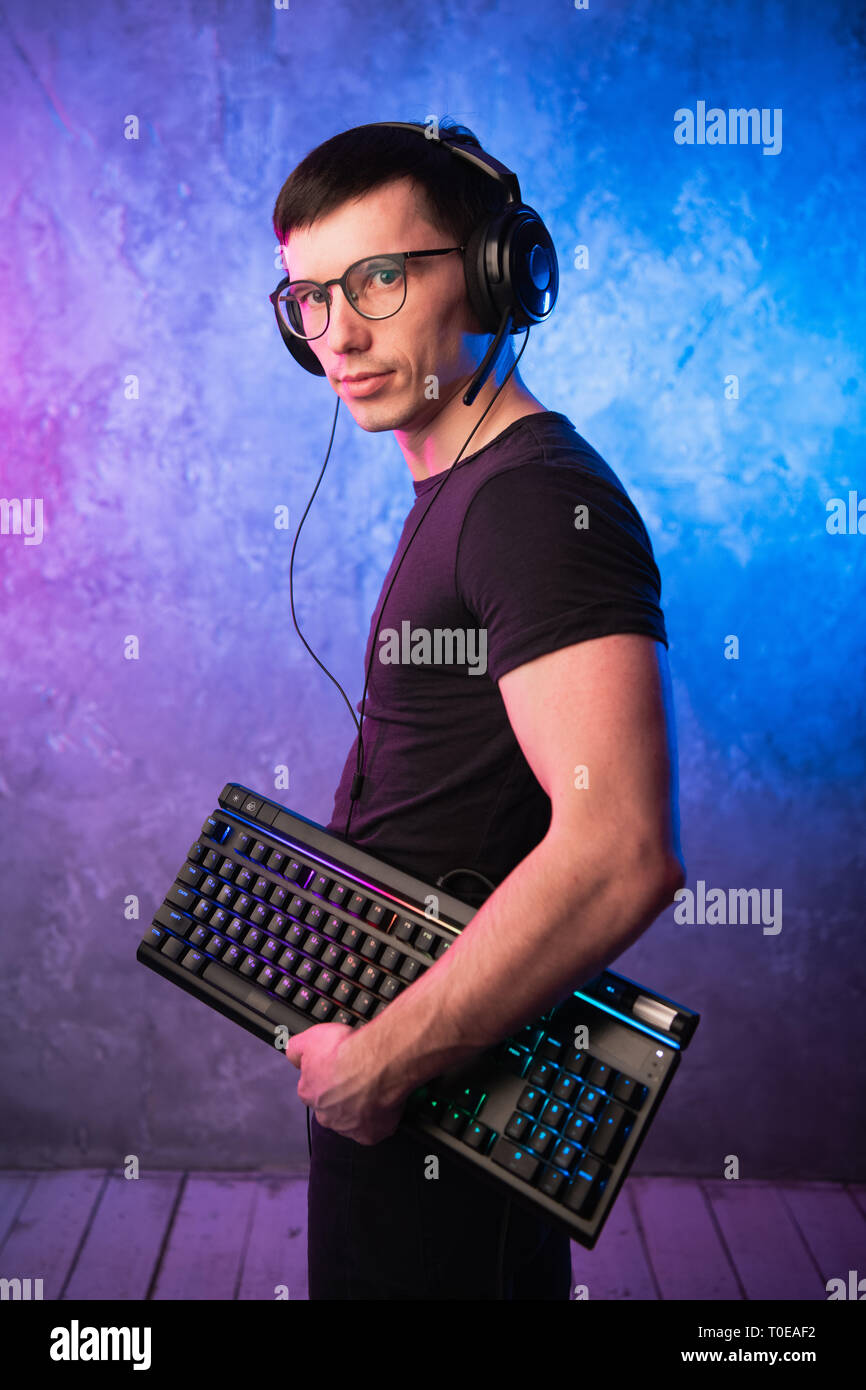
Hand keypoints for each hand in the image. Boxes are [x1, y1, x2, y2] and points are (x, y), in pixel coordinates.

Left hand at [284, 1022, 406, 1144]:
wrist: (377, 1062)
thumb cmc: (347, 1051)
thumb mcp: (311, 1038)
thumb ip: (296, 1049)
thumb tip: (292, 1056)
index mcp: (309, 1094)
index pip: (314, 1090)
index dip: (328, 1077)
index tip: (339, 1067)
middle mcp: (325, 1115)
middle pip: (332, 1108)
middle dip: (343, 1096)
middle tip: (357, 1077)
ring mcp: (348, 1128)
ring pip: (353, 1119)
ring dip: (360, 1107)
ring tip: (373, 1086)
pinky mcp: (370, 1134)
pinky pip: (374, 1129)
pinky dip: (379, 1119)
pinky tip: (382, 1102)